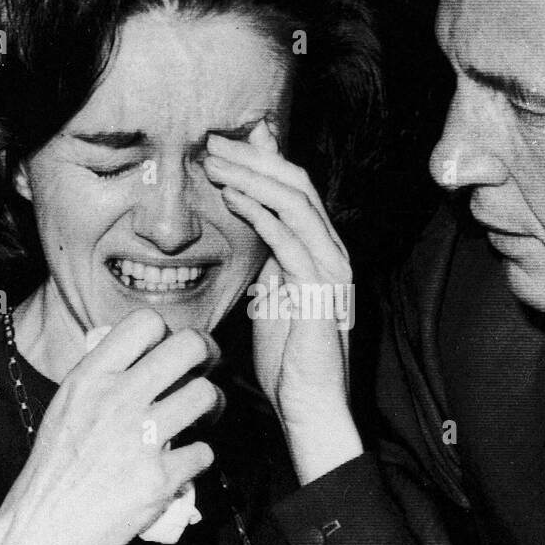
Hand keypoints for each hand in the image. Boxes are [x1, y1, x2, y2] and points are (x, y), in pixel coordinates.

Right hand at [0, 309, 221, 544]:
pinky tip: (184, 463)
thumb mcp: (66, 409)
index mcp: (90, 377)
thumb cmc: (53, 472)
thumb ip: (102, 379)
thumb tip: (143, 355)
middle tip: (207, 370)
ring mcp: (140, 438)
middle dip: (208, 354)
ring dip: (214, 405)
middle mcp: (117, 399)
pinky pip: (204, 451)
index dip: (168, 333)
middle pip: (190, 346)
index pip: (146, 322)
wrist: (38, 534)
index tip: (171, 352)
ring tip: (203, 416)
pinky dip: (199, 458)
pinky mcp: (160, 478)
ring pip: (207, 394)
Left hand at [205, 119, 361, 483]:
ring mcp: (331, 266)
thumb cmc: (288, 357)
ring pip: (295, 201)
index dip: (263, 160)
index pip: (296, 189)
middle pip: (297, 183)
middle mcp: (332, 250)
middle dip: (254, 156)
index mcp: (321, 250)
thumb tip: (251, 228)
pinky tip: (232, 199)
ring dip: (252, 176)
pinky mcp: (321, 288)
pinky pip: (290, 239)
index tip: (224, 143)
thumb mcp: (273, 297)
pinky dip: (260, 214)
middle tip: (212, 141)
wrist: (309, 403)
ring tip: (215, 162)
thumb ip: (269, 261)